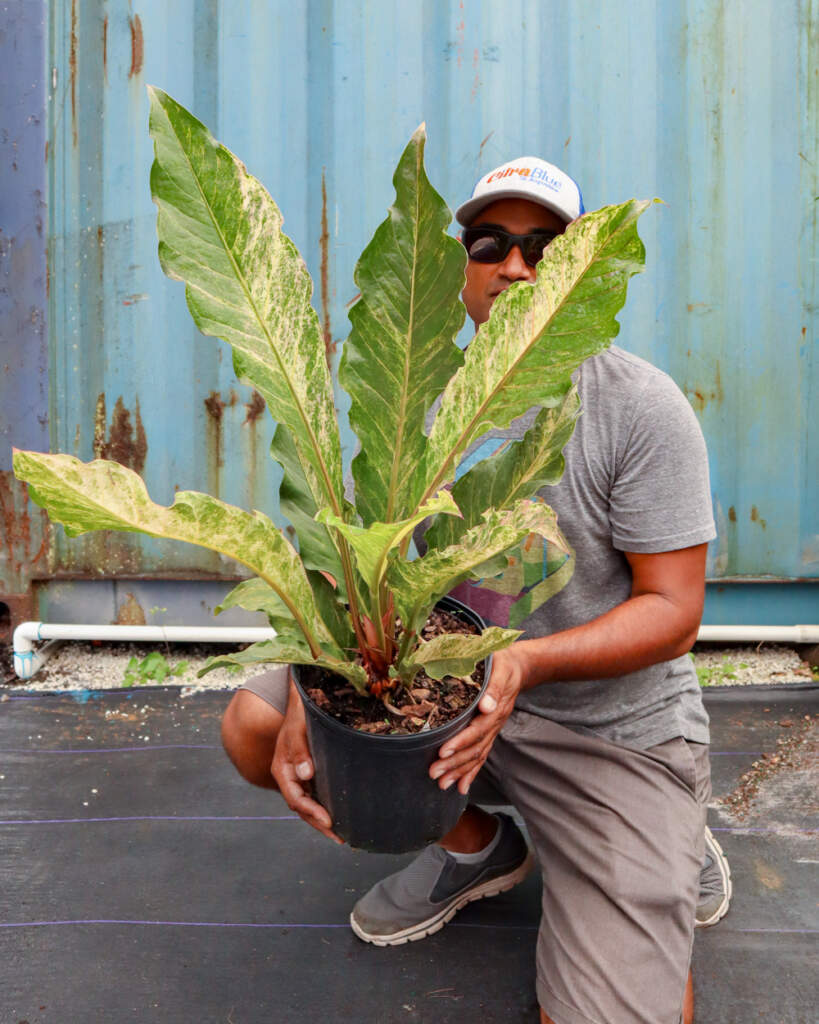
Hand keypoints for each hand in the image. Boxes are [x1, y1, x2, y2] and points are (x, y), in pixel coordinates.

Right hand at [271, 679, 343, 843]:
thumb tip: (307, 774)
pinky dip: (327, 805)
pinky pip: (317, 793)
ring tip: (344, 834)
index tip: (330, 821)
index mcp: (283, 769)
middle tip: (341, 838)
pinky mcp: (311, 771)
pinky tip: (343, 812)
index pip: (296, 799)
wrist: (301, 700)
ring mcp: (300, 775)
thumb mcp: (297, 728)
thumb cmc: (299, 713)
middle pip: (303, 807)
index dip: (312, 812)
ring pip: (310, 803)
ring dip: (324, 819)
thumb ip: (299, 749)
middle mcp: (291, 776)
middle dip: (320, 824)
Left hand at [429, 645, 527, 794]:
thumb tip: (486, 705)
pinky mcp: (490, 731)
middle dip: (454, 763)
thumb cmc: (505, 663)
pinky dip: (472, 771)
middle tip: (435, 773)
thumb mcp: (502, 668)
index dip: (460, 742)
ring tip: (442, 784)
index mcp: (496, 708)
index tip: (443, 751)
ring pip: (477, 755)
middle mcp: (495, 722)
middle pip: (475, 748)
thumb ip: (494, 687)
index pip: (477, 729)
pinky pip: (482, 754)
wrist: (521, 667)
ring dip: (460, 771)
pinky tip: (461, 786)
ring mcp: (494, 729)